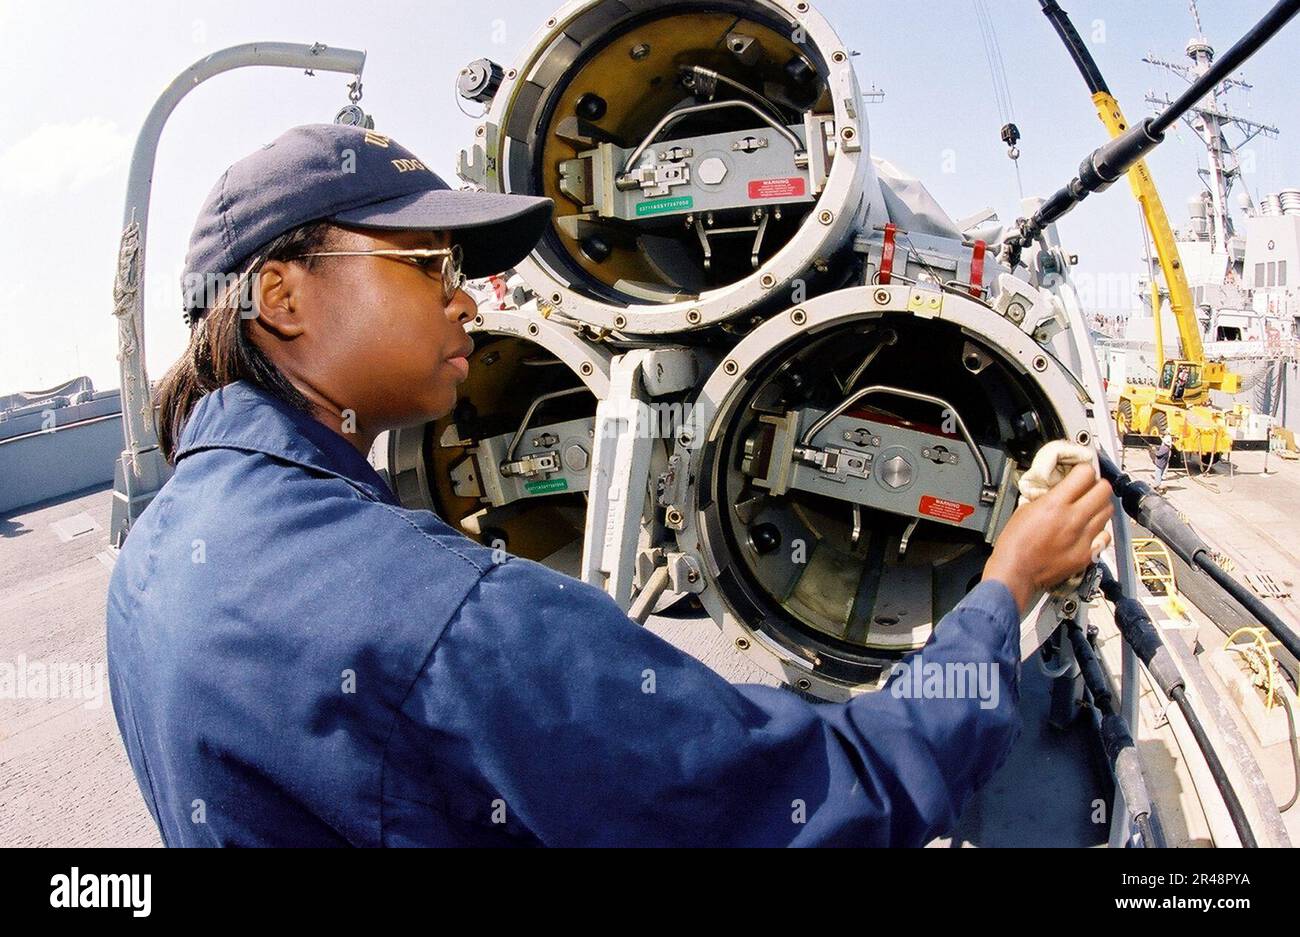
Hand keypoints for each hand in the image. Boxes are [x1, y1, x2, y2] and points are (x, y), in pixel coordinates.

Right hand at [982, 463, 1113, 615]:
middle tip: (1088, 488)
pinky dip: (1099, 530)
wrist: (1016, 572)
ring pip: (1108, 511)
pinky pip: (1105, 535)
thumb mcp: (1025, 509)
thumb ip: (1048, 496)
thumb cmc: (1015, 544)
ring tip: (1088, 509)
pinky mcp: (1087, 554)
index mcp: (1054, 504)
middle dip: (1096, 485)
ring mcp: (1083, 538)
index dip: (1083, 470)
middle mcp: (1073, 519)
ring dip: (1099, 506)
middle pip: (1104, 490)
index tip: (1080, 473)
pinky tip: (1088, 530)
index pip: (1085, 474)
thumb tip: (1060, 488)